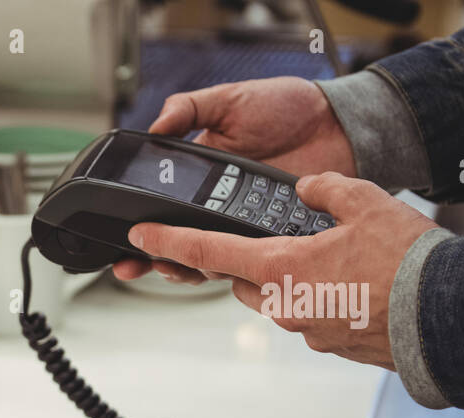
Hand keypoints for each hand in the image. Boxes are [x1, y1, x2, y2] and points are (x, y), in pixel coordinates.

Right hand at [114, 77, 356, 283]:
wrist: (337, 124)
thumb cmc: (287, 107)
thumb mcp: (229, 100)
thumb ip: (189, 110)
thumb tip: (155, 127)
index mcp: (200, 177)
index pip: (162, 209)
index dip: (143, 229)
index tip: (125, 239)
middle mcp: (217, 206)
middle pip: (178, 244)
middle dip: (153, 259)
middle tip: (135, 265)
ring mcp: (244, 224)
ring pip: (207, 260)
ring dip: (186, 269)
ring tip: (173, 267)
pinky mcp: (272, 237)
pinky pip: (249, 263)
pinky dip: (231, 270)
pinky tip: (218, 269)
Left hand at [125, 172, 436, 369]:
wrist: (442, 315)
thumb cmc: (404, 263)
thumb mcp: (365, 202)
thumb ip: (326, 189)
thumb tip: (307, 187)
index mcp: (277, 267)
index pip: (206, 253)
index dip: (168, 243)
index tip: (141, 237)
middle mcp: (280, 304)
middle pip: (246, 279)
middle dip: (257, 259)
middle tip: (294, 240)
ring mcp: (303, 329)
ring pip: (279, 298)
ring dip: (296, 279)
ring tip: (341, 262)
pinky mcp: (328, 344)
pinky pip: (311, 315)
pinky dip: (324, 299)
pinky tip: (355, 287)